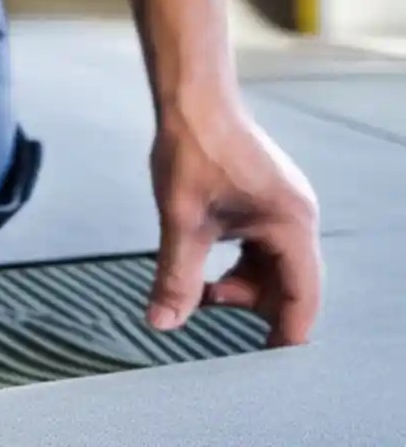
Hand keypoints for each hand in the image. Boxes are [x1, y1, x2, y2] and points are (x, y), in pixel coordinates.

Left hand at [147, 95, 321, 346]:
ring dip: (239, 285)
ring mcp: (284, 208)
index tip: (262, 365)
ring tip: (199, 285)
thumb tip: (162, 323)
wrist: (192, 100)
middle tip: (206, 305)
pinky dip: (236, 263)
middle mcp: (297, 218)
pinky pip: (260, 247)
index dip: (283, 333)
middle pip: (289, 285)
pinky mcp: (265, 201)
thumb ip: (176, 277)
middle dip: (251, 304)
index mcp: (290, 225)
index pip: (302, 297)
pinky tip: (202, 264)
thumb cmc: (191, 152)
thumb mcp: (181, 222)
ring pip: (271, 268)